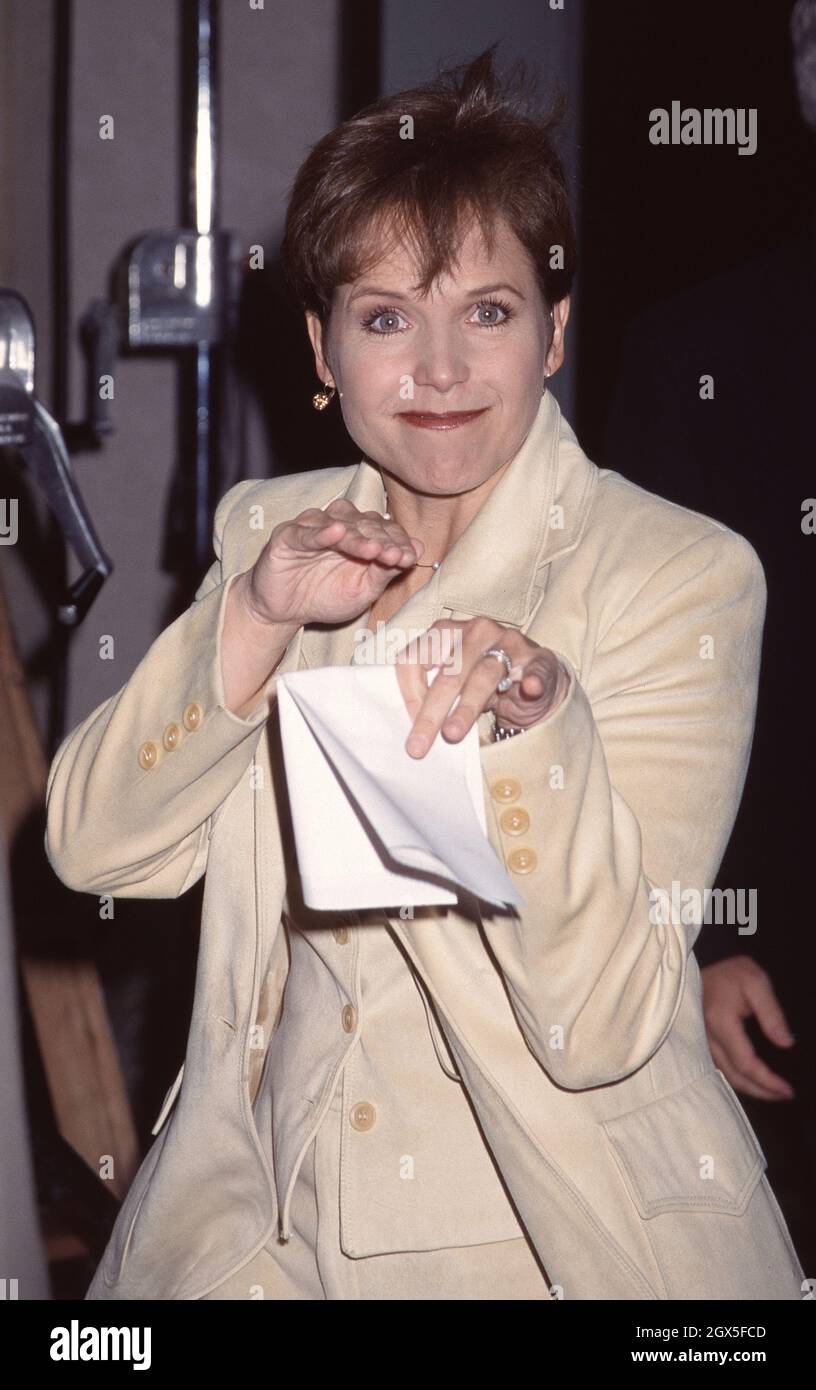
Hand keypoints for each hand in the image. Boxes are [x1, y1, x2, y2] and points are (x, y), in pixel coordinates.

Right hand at [246, 498, 423, 626]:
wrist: (284, 612)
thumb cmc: (325, 597)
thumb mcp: (362, 591)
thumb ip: (386, 570)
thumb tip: (417, 550)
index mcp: (359, 534)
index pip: (384, 529)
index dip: (398, 541)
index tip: (410, 557)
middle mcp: (337, 524)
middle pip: (364, 524)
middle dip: (382, 540)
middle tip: (395, 555)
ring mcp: (312, 527)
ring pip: (338, 524)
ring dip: (357, 536)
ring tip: (373, 549)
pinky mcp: (287, 536)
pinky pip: (305, 533)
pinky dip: (321, 533)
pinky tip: (336, 533)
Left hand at [394, 616, 569, 757]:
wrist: (536, 680)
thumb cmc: (484, 682)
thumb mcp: (454, 683)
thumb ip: (433, 693)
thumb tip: (412, 728)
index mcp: (446, 632)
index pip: (415, 658)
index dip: (409, 693)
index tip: (410, 723)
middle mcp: (477, 631)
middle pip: (449, 673)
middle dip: (432, 712)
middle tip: (420, 744)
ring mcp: (511, 643)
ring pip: (483, 675)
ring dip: (466, 707)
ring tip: (453, 733)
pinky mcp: (540, 660)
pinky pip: (534, 670)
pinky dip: (532, 680)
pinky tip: (529, 689)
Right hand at [701, 956, 795, 1099]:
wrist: (695, 966)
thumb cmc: (729, 972)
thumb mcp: (756, 981)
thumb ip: (772, 1013)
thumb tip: (786, 1044)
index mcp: (721, 1022)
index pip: (746, 1063)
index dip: (768, 1081)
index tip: (788, 1090)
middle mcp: (706, 1037)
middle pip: (734, 1076)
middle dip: (761, 1091)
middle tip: (785, 1095)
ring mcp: (700, 1041)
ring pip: (724, 1075)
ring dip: (749, 1088)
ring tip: (772, 1092)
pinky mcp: (698, 1042)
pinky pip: (717, 1068)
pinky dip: (736, 1079)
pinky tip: (750, 1080)